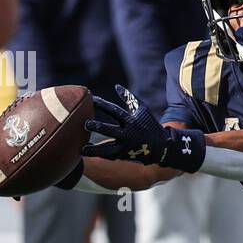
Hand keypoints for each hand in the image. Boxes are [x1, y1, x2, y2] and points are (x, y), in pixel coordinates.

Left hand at [82, 85, 205, 172]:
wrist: (161, 146)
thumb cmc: (149, 124)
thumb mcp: (142, 110)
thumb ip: (129, 98)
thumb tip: (116, 86)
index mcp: (131, 120)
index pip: (115, 111)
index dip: (103, 104)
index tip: (91, 99)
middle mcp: (128, 134)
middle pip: (110, 130)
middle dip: (98, 127)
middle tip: (85, 124)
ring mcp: (125, 146)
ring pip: (108, 149)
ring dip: (94, 149)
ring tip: (82, 149)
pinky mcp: (124, 156)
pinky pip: (109, 156)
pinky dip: (99, 155)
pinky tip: (86, 153)